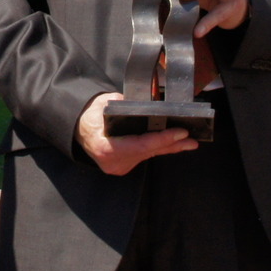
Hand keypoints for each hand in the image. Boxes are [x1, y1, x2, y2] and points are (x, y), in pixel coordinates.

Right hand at [75, 91, 196, 175]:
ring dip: (168, 148)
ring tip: (189, 143)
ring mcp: (118, 166)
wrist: (78, 127)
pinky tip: (173, 145)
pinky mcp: (123, 165)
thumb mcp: (103, 103)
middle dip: (172, 145)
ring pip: (148, 155)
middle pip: (148, 152)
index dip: (162, 139)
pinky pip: (144, 156)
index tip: (180, 133)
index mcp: (106, 148)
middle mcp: (113, 162)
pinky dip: (157, 149)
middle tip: (192, 140)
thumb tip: (147, 105)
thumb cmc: (89, 115)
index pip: (141, 145)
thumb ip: (124, 105)